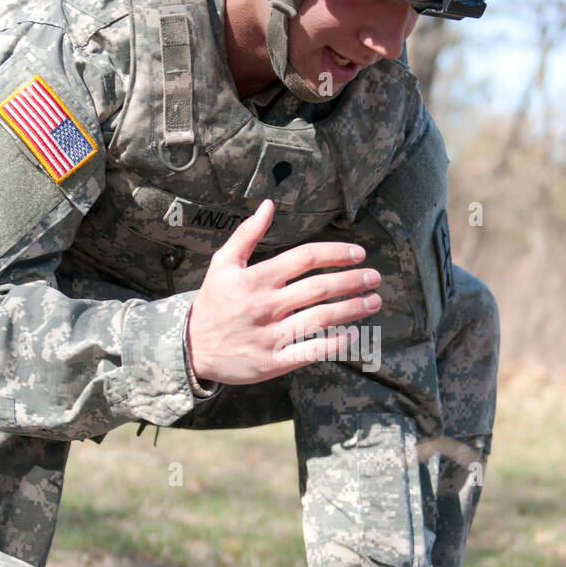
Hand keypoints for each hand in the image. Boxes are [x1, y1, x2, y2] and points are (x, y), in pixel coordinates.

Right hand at [185, 199, 381, 384]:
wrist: (191, 347)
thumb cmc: (213, 302)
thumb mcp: (222, 264)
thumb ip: (247, 234)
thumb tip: (268, 204)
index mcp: (256, 278)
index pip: (305, 258)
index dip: (336, 253)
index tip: (359, 254)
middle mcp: (265, 305)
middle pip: (319, 288)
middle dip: (352, 281)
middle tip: (374, 279)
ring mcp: (269, 335)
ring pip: (320, 319)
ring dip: (352, 309)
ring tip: (373, 302)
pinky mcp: (272, 362)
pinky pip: (309, 351)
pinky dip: (333, 344)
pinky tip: (352, 335)